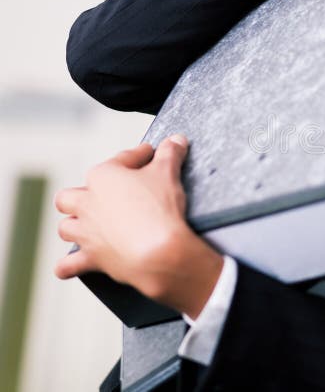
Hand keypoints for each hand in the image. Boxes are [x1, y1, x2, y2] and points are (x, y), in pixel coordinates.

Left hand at [53, 134, 223, 319]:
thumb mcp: (168, 172)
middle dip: (84, 195)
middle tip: (106, 196)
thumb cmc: (160, 209)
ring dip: (75, 226)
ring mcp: (86, 232)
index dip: (138, 157)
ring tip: (89, 227)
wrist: (158, 250)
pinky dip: (69, 266)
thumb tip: (176, 140)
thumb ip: (171, 153)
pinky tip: (71, 265)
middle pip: (72, 196)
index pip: (121, 160)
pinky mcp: (91, 258)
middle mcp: (87, 203)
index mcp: (102, 176)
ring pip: (66, 227)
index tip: (148, 157)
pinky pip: (67, 265)